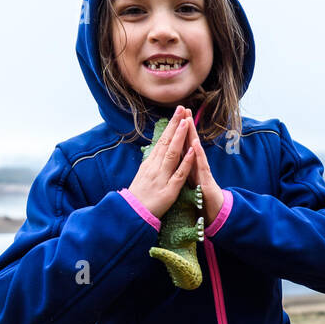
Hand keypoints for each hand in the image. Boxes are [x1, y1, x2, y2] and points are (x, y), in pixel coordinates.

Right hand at [126, 105, 195, 219]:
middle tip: (181, 109)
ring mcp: (162, 177)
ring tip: (186, 123)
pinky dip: (185, 162)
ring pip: (172, 154)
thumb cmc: (139, 196)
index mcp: (150, 163)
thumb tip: (157, 150)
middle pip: (166, 142)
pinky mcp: (169, 189)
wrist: (133, 214)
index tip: (176, 113)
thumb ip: (152, 163)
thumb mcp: (144, 175)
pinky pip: (179, 174)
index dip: (170, 126)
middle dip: (175, 125)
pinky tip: (191, 151)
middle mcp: (155, 167)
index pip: (162, 141)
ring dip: (180, 138)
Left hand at [183, 117, 225, 226]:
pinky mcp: (206, 180)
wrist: (214, 210)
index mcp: (189, 165)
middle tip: (184, 109)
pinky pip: (201, 166)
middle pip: (190, 142)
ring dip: (192, 135)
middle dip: (186, 126)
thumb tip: (178, 158)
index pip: (182, 144)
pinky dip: (198, 155)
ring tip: (188, 121)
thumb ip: (185, 168)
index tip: (175, 116)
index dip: (178, 130)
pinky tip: (195, 145)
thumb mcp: (190, 180)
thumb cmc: (202, 196)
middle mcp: (196, 165)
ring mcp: (202, 171)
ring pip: (196, 150)